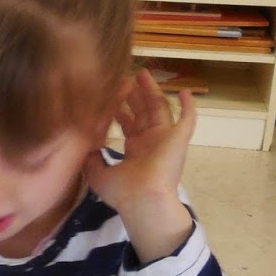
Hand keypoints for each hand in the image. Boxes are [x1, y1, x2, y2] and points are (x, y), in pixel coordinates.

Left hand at [86, 69, 195, 260]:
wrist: (142, 200)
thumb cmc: (122, 191)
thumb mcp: (98, 173)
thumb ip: (92, 159)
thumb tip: (86, 147)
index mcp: (135, 150)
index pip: (129, 124)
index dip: (121, 108)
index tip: (111, 93)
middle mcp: (151, 142)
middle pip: (143, 112)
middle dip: (134, 94)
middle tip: (125, 77)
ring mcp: (166, 139)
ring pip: (160, 108)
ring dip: (153, 91)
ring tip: (143, 74)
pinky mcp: (179, 139)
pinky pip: (188, 120)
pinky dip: (189, 106)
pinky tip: (185, 91)